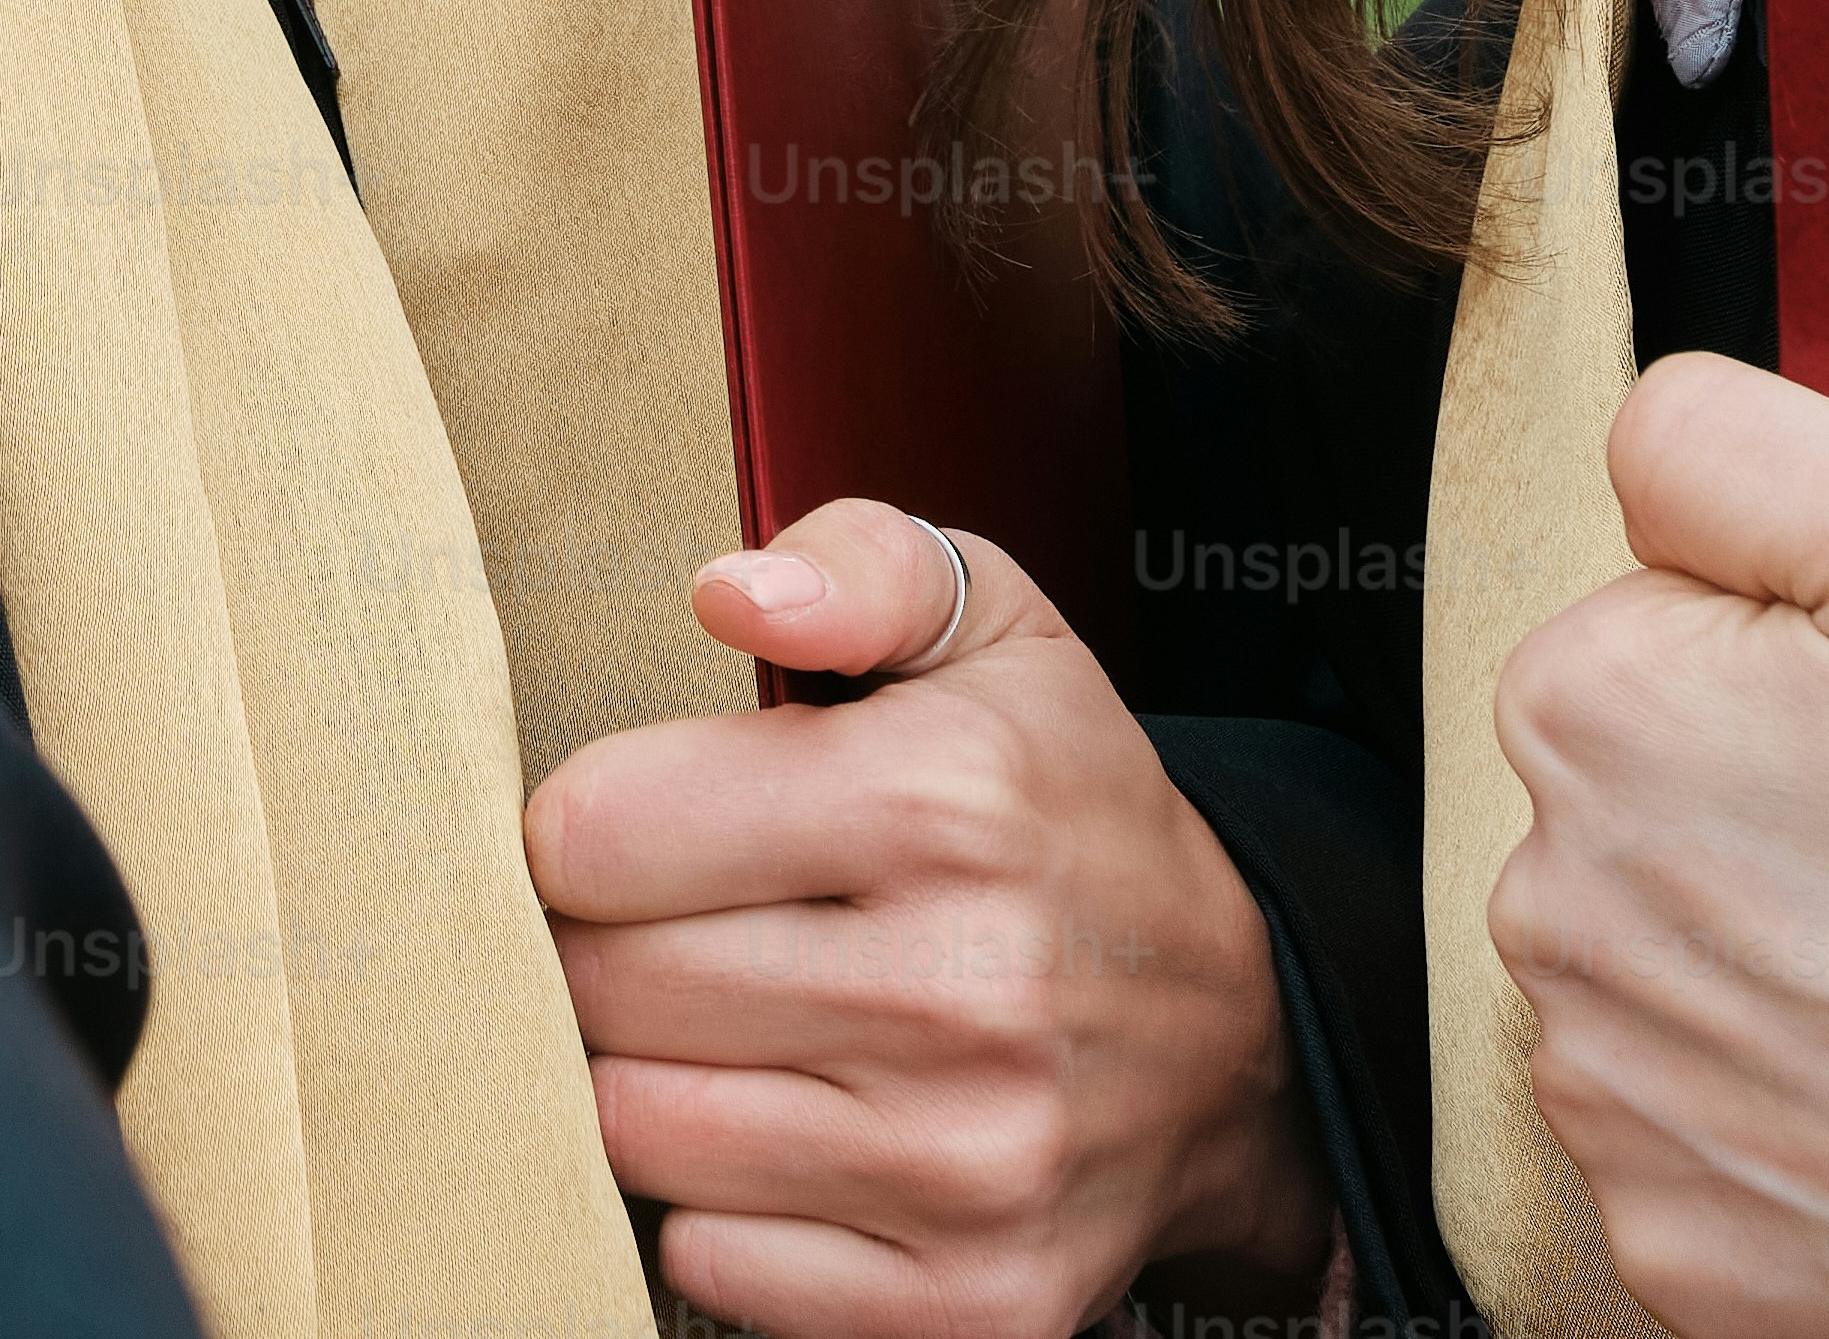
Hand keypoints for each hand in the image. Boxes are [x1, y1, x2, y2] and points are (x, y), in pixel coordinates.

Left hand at [527, 493, 1336, 1335]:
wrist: (1236, 1034)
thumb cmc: (1064, 814)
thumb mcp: (993, 630)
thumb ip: (856, 563)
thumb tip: (730, 592)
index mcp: (943, 802)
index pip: (593, 836)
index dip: (595, 826)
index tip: (653, 827)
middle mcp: (962, 991)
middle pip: (600, 989)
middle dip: (611, 951)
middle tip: (687, 930)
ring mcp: (967, 1166)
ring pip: (636, 1134)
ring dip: (652, 1082)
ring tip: (732, 1031)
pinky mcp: (968, 1304)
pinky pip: (713, 1270)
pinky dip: (722, 1214)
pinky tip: (793, 1140)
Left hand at [1486, 356, 1828, 1338]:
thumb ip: (1731, 440)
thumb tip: (1637, 463)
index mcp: (1593, 718)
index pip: (1656, 618)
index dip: (1810, 653)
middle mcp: (1554, 917)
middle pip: (1657, 794)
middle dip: (1789, 799)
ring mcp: (1615, 1104)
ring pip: (1683, 964)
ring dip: (1798, 961)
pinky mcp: (1683, 1248)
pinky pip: (1717, 1135)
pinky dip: (1815, 1119)